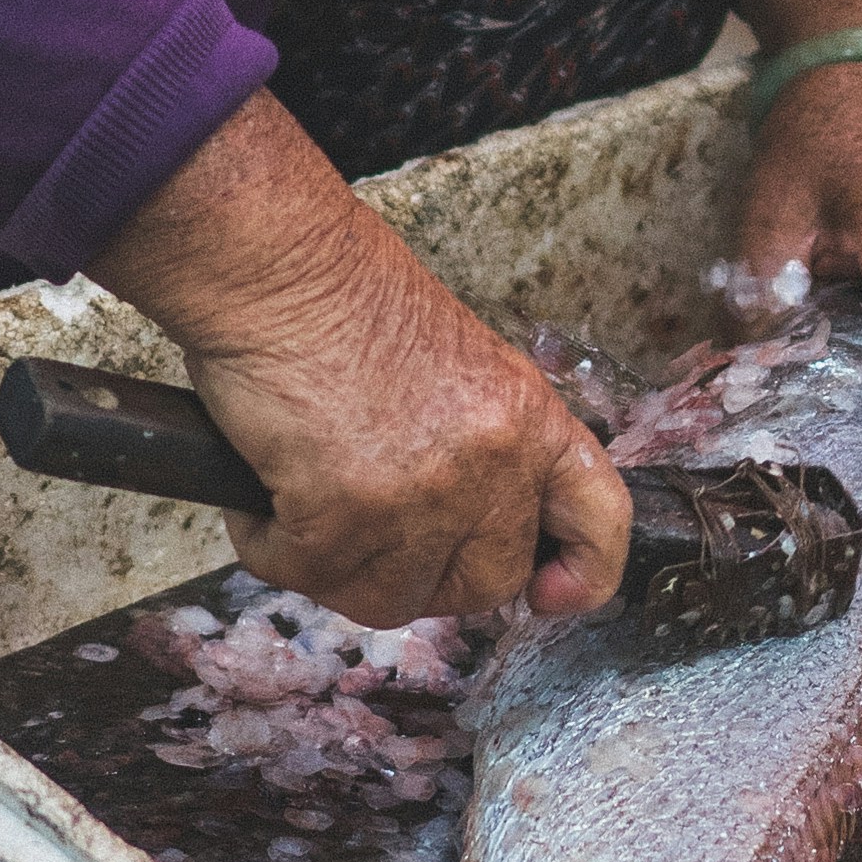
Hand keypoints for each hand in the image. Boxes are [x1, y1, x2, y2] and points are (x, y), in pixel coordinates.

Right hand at [88, 90, 631, 627]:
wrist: (278, 263)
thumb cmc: (344, 298)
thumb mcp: (457, 365)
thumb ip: (481, 445)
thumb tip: (463, 528)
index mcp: (527, 416)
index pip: (598, 517)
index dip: (582, 574)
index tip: (549, 596)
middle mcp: (492, 461)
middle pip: (484, 583)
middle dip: (424, 576)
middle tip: (371, 533)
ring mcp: (423, 494)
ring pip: (389, 598)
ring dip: (336, 566)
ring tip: (302, 502)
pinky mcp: (345, 514)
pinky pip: (308, 574)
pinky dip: (273, 544)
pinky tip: (263, 496)